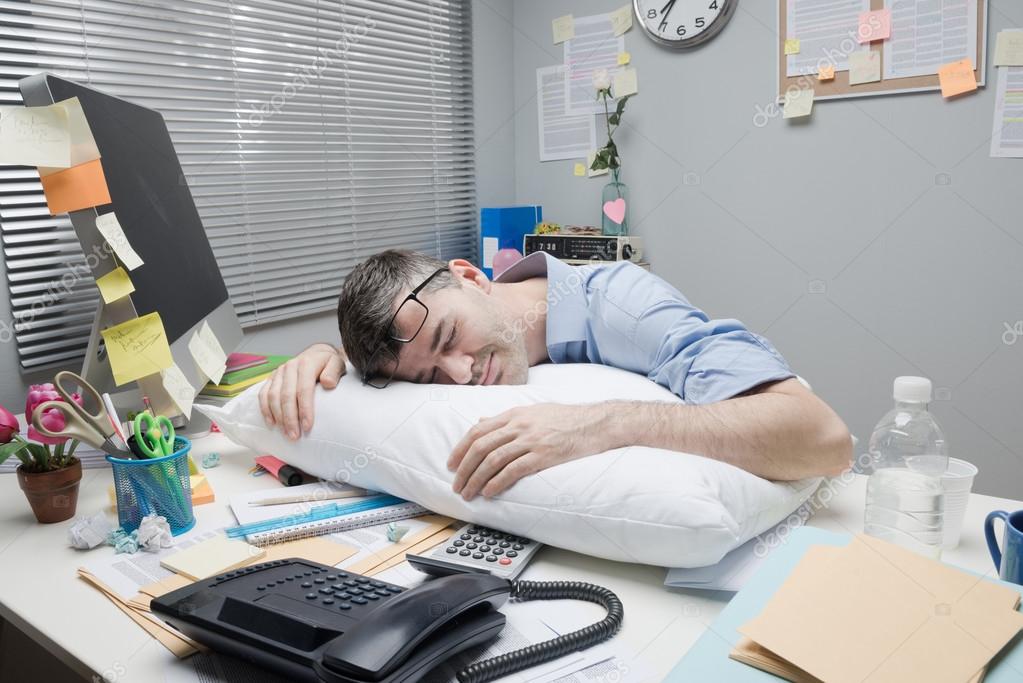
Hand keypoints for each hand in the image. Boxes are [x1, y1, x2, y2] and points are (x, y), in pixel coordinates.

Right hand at [258, 343, 345, 439]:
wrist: (317, 354)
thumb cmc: (329, 364)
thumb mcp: (337, 364)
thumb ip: (333, 372)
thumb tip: (328, 383)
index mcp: (307, 363)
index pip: (304, 389)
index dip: (305, 409)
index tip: (307, 427)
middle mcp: (290, 366)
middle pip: (286, 395)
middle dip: (290, 418)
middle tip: (294, 436)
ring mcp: (279, 372)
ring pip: (273, 396)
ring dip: (278, 417)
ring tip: (285, 433)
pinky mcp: (272, 377)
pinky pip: (264, 394)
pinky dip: (265, 409)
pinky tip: (271, 423)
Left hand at [447, 403, 611, 499]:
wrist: (596, 423)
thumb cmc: (566, 418)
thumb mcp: (532, 411)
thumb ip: (505, 418)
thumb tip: (481, 421)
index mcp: (514, 414)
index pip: (477, 431)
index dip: (460, 449)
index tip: (451, 465)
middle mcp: (519, 425)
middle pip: (480, 447)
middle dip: (464, 469)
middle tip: (456, 486)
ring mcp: (531, 440)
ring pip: (492, 460)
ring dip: (476, 480)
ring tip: (469, 494)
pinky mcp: (543, 456)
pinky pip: (513, 470)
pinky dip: (496, 483)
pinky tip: (489, 492)